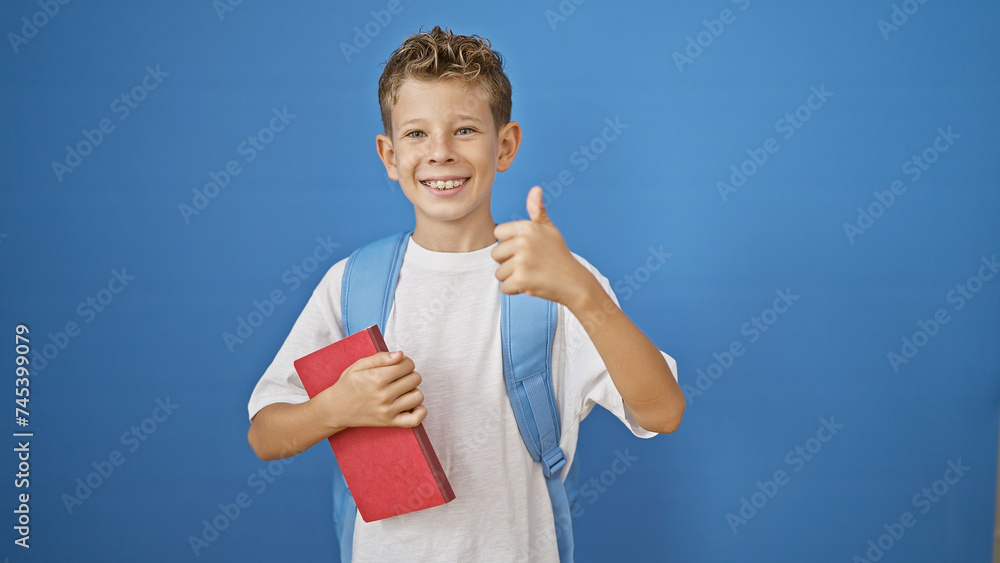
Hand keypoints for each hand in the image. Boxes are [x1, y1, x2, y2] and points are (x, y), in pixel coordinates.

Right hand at [317, 350, 426, 428]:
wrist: (335, 409)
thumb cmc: (348, 385)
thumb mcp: (359, 365)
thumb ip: (380, 358)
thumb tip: (400, 355)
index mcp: (377, 378)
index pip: (408, 365)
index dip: (406, 362)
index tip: (399, 365)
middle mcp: (384, 395)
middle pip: (415, 379)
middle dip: (410, 374)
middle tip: (400, 377)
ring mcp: (387, 410)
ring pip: (417, 396)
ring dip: (413, 390)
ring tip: (403, 390)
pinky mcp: (389, 422)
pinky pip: (415, 420)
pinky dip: (420, 412)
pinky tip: (412, 405)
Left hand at [492, 186, 593, 306]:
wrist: (574, 282)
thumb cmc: (558, 255)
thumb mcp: (549, 230)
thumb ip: (537, 211)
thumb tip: (535, 189)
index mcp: (528, 227)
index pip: (498, 234)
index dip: (509, 244)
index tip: (526, 249)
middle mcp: (524, 241)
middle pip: (496, 255)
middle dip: (509, 263)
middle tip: (530, 264)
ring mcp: (522, 261)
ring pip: (499, 273)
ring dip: (512, 278)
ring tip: (532, 274)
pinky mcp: (521, 279)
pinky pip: (504, 287)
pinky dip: (515, 290)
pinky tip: (531, 284)